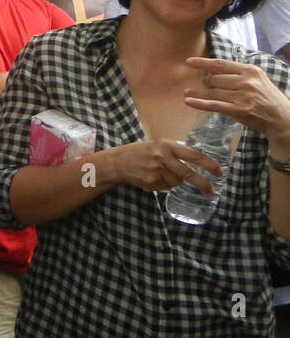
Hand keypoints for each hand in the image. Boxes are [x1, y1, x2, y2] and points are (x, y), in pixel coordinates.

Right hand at [103, 140, 223, 194]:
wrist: (117, 162)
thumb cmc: (141, 152)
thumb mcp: (158, 145)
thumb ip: (176, 152)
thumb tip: (197, 164)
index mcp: (166, 145)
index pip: (193, 155)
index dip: (208, 165)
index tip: (219, 172)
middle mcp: (161, 157)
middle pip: (188, 173)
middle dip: (202, 184)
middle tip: (211, 191)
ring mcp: (155, 171)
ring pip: (176, 182)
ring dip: (175, 181)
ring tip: (162, 173)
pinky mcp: (150, 182)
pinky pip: (165, 188)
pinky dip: (163, 184)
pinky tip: (153, 177)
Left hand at [185, 57, 289, 153]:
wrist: (281, 117)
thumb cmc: (266, 97)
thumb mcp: (256, 79)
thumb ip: (236, 74)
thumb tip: (211, 70)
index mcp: (250, 71)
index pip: (221, 64)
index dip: (202, 62)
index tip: (189, 62)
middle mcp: (245, 82)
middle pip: (214, 79)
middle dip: (205, 82)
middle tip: (202, 85)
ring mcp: (242, 96)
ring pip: (212, 92)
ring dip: (197, 92)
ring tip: (186, 92)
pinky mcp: (238, 110)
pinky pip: (214, 105)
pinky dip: (199, 103)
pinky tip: (189, 101)